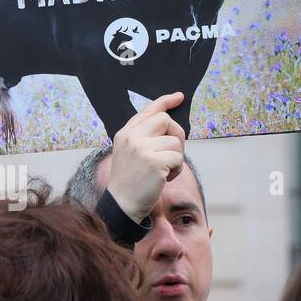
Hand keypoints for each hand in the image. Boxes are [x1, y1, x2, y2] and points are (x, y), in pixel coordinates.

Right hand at [105, 92, 186, 221]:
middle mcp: (131, 137)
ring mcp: (142, 148)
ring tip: (164, 170)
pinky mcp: (154, 162)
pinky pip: (179, 158)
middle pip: (165, 120)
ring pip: (175, 142)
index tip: (178, 97)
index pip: (148, 110)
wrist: (122, 204)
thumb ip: (144, 137)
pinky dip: (177, 170)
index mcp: (125, 133)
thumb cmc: (130, 180)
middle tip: (172, 152)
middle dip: (176, 135)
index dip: (165, 101)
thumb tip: (169, 125)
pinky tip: (165, 178)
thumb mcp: (130, 152)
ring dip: (176, 158)